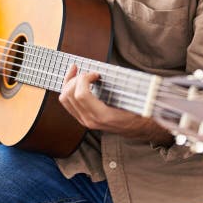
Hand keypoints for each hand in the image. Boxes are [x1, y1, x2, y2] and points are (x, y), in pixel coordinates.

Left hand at [58, 64, 172, 143]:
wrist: (138, 129)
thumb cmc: (137, 113)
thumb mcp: (132, 101)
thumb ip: (120, 88)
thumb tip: (104, 73)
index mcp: (102, 116)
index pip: (81, 94)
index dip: (85, 78)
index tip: (96, 74)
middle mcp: (90, 120)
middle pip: (69, 94)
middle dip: (76, 78)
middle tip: (90, 73)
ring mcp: (85, 120)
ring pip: (64, 98)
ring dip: (69, 82)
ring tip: (79, 73)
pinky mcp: (83, 118)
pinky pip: (67, 103)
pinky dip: (68, 89)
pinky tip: (75, 79)